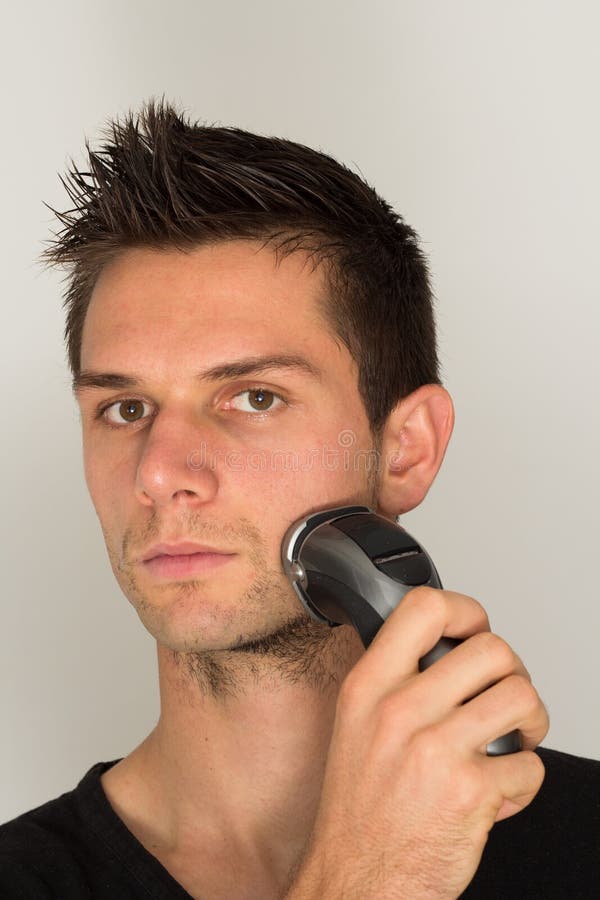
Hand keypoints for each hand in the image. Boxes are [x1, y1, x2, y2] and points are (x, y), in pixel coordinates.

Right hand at [286, 587, 548, 899]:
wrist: (356, 881)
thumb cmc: (360, 810)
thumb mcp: (355, 725)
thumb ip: (393, 681)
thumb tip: (445, 649)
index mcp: (368, 686)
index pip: (423, 608)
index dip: (465, 609)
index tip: (475, 626)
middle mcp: (400, 710)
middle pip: (491, 649)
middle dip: (512, 672)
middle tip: (504, 695)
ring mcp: (436, 749)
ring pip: (521, 697)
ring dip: (532, 719)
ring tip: (516, 737)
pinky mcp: (470, 791)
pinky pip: (529, 765)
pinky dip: (524, 781)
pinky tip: (499, 792)